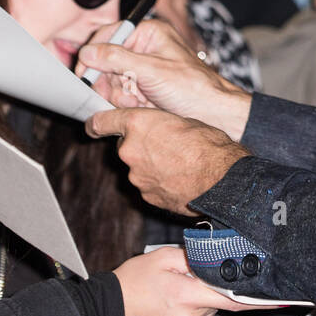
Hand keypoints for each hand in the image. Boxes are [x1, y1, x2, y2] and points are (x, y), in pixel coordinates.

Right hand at [77, 18, 250, 138]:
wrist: (213, 113)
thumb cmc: (192, 88)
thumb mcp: (151, 71)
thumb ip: (116, 59)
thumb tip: (87, 52)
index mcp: (148, 32)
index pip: (109, 35)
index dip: (93, 55)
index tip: (83, 74)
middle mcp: (144, 47)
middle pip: (106, 61)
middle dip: (112, 81)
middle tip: (124, 94)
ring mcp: (143, 67)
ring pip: (112, 80)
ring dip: (121, 95)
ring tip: (140, 100)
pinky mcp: (144, 86)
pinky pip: (121, 93)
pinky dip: (128, 102)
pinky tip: (144, 105)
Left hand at [87, 108, 249, 214]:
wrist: (222, 180)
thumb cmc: (209, 146)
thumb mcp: (184, 120)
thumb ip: (161, 125)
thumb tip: (158, 129)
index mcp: (138, 124)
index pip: (102, 121)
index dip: (97, 123)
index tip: (94, 126)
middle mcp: (131, 150)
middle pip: (125, 146)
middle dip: (140, 145)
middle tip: (166, 144)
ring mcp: (137, 176)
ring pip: (138, 167)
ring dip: (152, 165)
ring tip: (179, 164)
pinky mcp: (147, 196)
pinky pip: (148, 185)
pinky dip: (159, 182)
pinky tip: (180, 179)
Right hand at [113, 247, 271, 315]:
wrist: (106, 311)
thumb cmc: (130, 283)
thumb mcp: (162, 258)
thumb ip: (195, 256)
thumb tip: (219, 256)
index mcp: (186, 296)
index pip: (232, 298)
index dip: (257, 299)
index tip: (278, 299)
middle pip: (216, 303)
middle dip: (208, 291)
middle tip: (186, 283)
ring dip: (197, 305)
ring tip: (172, 297)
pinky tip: (169, 311)